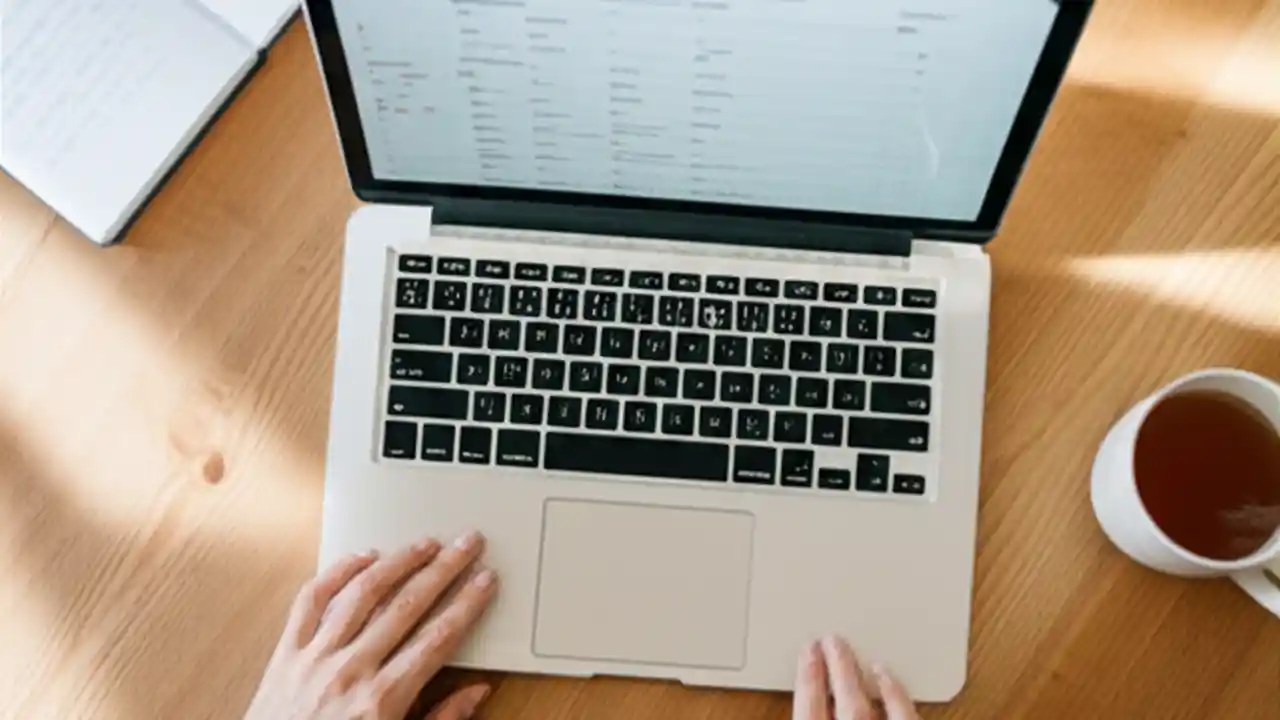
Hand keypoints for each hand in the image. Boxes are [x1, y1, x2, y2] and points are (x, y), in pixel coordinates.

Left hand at [245, 532, 497, 719]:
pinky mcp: (286, 654)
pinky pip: (311, 601)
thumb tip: (476, 692)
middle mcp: (350, 672)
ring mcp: (315, 658)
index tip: (484, 580)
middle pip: (408, 605)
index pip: (437, 639)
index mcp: (382, 702)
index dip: (466, 605)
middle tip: (466, 544)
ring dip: (398, 562)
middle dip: (444, 569)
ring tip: (424, 543)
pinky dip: (337, 573)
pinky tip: (362, 557)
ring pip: (363, 593)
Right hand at [793, 636, 919, 719]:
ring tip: (851, 652)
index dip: (807, 675)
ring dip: (857, 675)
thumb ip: (811, 713)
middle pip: (844, 696)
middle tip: (832, 640)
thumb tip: (803, 704)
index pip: (809, 705)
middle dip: (836, 665)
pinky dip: (896, 695)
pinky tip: (890, 678)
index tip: (809, 651)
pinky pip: (904, 715)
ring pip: (867, 702)